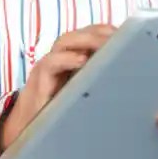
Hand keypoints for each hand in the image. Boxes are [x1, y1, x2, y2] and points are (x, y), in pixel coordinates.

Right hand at [0, 24, 115, 150]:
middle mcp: (60, 56)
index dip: (106, 30)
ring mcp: (48, 65)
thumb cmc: (60, 108)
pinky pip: (51, 63)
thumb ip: (99, 78)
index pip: (89, 34)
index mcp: (72, 57)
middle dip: (99, 32)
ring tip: (104, 44)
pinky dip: (67, 59)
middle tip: (117, 36)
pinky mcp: (39, 78)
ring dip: (86, 40)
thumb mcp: (83, 91)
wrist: (29, 127)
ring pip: (65, 42)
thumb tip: (127, 74)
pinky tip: (83, 61)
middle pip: (79, 34)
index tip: (127, 32)